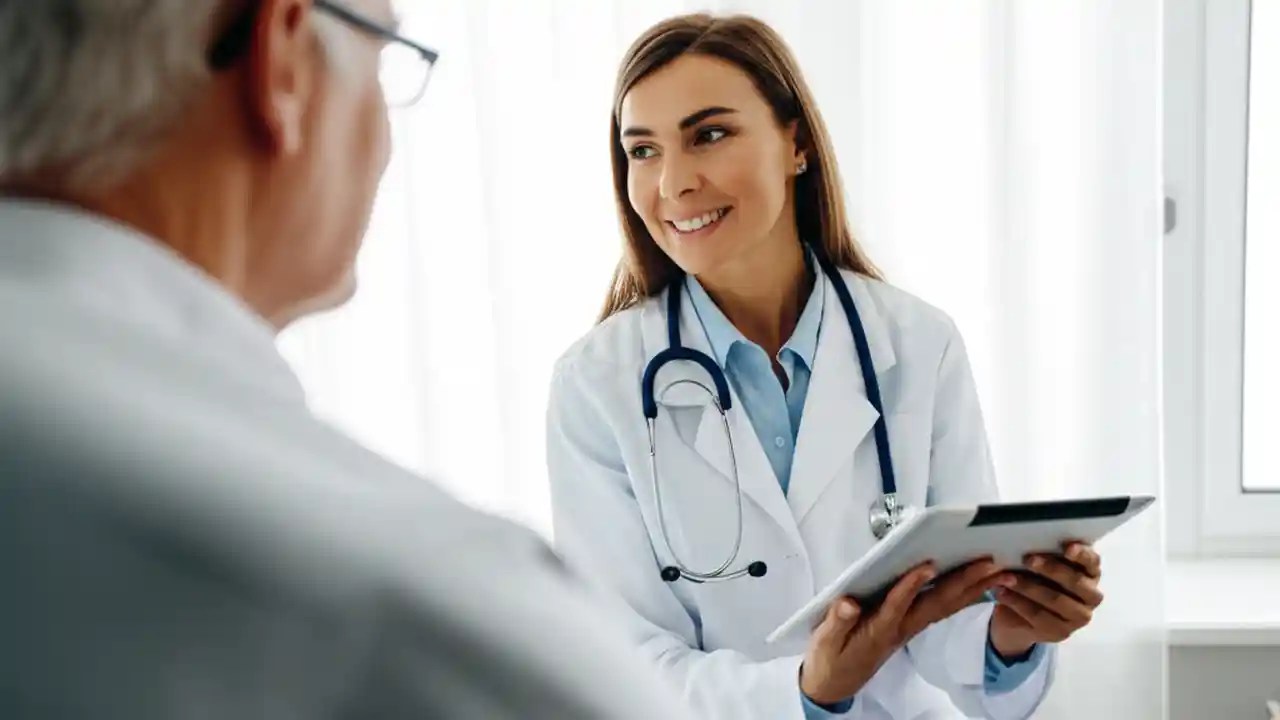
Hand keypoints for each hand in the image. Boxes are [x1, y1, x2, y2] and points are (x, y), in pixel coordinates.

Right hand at [800, 559, 1009, 704]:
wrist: (835, 684)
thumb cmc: (830, 658)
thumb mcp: (825, 642)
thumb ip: (836, 622)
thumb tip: (846, 603)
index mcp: (877, 630)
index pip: (897, 605)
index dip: (911, 585)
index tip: (927, 565)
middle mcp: (899, 628)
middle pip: (935, 603)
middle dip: (963, 582)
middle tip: (989, 563)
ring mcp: (908, 628)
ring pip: (944, 605)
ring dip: (973, 588)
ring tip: (999, 571)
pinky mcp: (909, 626)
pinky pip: (941, 609)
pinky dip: (963, 596)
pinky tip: (979, 586)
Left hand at [989, 542, 1103, 658]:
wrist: (1020, 616)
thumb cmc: (1034, 579)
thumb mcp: (1040, 565)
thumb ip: (1043, 554)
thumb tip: (1026, 541)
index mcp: (1090, 572)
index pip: (1092, 561)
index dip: (1081, 554)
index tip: (1067, 548)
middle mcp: (1091, 595)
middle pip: (1075, 581)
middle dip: (1051, 569)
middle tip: (1027, 559)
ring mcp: (1079, 617)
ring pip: (1056, 599)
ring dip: (1029, 587)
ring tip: (1006, 577)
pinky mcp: (1061, 632)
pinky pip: (1038, 616)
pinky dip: (1017, 602)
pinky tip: (1001, 592)